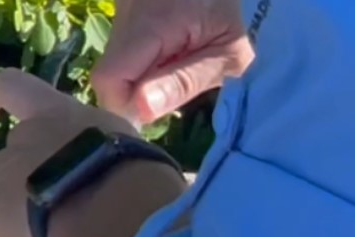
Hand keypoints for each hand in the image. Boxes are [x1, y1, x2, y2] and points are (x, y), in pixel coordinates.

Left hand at [0, 70, 142, 236]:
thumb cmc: (135, 176)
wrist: (115, 213)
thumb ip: (99, 150)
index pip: (12, 87)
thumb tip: (108, 173)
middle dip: (28, 188)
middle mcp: (20, 140)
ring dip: (19, 221)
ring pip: (2, 203)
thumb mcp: (121, 146)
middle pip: (13, 163)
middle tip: (62, 215)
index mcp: (53, 113)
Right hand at [91, 0, 252, 125]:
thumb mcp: (228, 55)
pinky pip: (122, 46)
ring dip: (139, 74)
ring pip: (114, 61)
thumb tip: (141, 109)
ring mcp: (124, 5)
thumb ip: (186, 81)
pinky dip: (141, 57)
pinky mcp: (126, 6)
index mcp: (152, 21)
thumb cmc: (245, 15)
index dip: (127, 103)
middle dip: (136, 90)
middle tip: (177, 80)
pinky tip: (170, 48)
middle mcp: (128, 9)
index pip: (109, 78)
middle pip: (109, 72)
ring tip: (177, 59)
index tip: (158, 106)